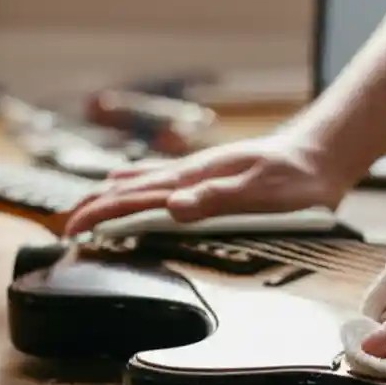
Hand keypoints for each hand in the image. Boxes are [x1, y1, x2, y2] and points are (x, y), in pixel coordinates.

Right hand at [62, 133, 350, 235]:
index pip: (135, 198)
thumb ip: (218, 199)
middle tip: (64, 226)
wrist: (321, 155)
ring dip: (110, 195)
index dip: (101, 213)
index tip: (72, 229)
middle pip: (130, 189)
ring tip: (84, 206)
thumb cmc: (297, 180)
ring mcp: (199, 172)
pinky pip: (160, 180)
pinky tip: (129, 184)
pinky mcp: (210, 175)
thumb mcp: (262, 194)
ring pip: (142, 182)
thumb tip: (175, 206)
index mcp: (195, 180)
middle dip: (94, 205)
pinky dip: (135, 186)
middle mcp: (191, 174)